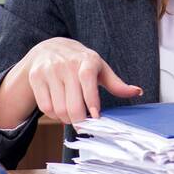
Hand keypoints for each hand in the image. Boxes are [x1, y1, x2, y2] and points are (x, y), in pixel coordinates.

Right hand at [25, 37, 141, 123]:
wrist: (49, 48)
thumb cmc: (80, 62)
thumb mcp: (100, 68)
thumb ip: (116, 84)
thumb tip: (137, 92)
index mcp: (86, 61)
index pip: (88, 81)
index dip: (91, 101)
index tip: (96, 118)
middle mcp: (66, 64)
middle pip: (72, 105)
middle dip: (79, 121)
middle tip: (84, 125)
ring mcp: (49, 70)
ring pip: (58, 109)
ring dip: (66, 119)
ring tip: (72, 115)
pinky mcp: (36, 77)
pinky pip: (45, 107)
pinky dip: (54, 115)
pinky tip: (59, 109)